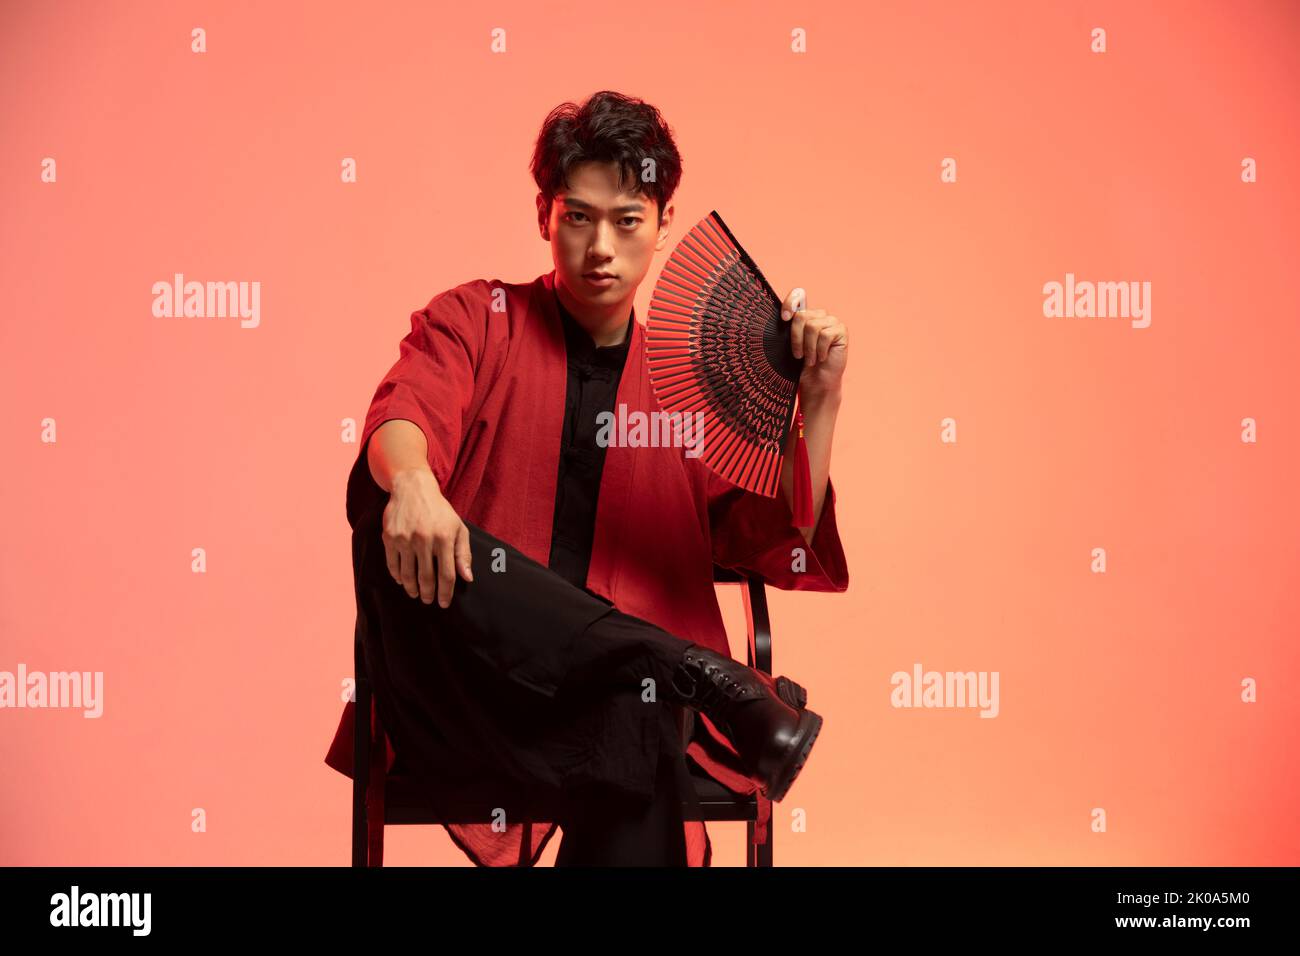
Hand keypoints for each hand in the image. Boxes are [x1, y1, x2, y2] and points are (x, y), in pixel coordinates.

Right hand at [381, 468, 473, 606]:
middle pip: (426, 578)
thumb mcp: (458, 528)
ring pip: (408, 574)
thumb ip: (463, 553)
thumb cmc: (440, 511)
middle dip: (428, 594)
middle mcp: (425, 539)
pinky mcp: (390, 537)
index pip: (446, 574)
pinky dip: (398, 576)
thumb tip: (467, 578)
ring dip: (412, 589)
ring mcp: (405, 539)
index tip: (444, 603)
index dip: (445, 593)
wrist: (413, 489)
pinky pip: (392, 564)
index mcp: (445, 538)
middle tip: (428, 600)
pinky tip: (403, 581)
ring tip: (416, 594)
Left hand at [780, 287, 847, 399]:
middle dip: (796, 338)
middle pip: (802, 316)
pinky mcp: (841, 330)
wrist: (817, 382)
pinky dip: (820, 350)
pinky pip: (825, 335)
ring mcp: (831, 321)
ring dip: (808, 348)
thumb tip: (783, 317)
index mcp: (804, 316)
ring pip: (812, 326)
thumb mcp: (790, 345)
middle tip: (798, 355)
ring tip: (811, 359)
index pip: (798, 296)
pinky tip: (822, 358)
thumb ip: (789, 329)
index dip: (791, 302)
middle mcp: (818, 315)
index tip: (784, 318)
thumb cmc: (801, 365)